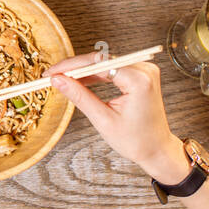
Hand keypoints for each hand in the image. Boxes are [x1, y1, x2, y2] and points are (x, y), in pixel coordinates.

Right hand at [47, 54, 188, 183]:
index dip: (71, 66)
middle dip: (75, 67)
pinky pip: (113, 68)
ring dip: (83, 70)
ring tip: (62, 78)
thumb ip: (80, 96)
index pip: (97, 63)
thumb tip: (58, 80)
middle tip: (52, 75)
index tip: (52, 72)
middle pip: (100, 59)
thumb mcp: (103, 120)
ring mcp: (144, 70)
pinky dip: (95, 74)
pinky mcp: (141, 74)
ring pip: (105, 62)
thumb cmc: (136, 140)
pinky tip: (80, 79)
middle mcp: (144, 70)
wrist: (157, 149)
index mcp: (139, 80)